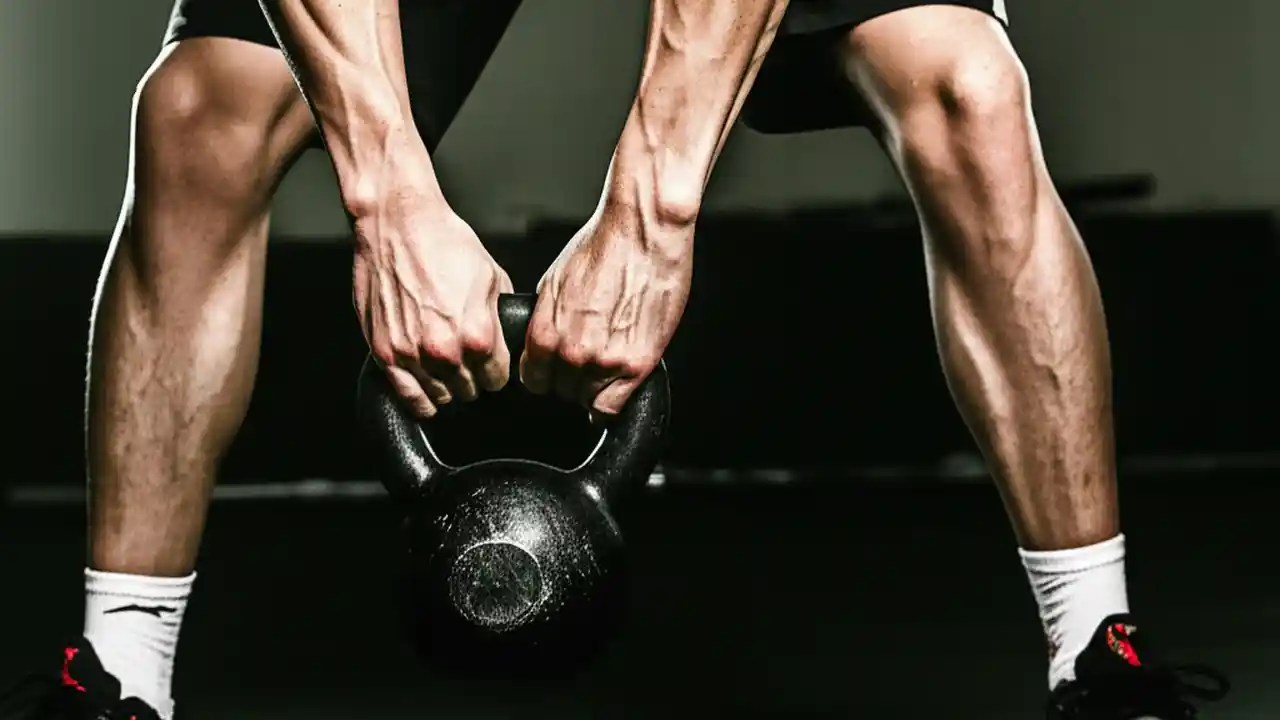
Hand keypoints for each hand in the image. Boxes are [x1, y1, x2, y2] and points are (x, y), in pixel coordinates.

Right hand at [353, 195, 512, 417]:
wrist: (397, 224)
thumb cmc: (444, 243)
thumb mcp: (492, 277)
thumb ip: (499, 317)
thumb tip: (506, 339)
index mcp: (478, 335)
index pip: (496, 381)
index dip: (495, 371)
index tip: (490, 363)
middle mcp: (445, 351)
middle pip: (469, 392)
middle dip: (472, 378)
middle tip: (466, 361)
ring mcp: (412, 355)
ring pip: (439, 397)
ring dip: (446, 387)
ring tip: (445, 369)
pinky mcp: (384, 353)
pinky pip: (406, 396)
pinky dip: (420, 399)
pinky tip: (426, 389)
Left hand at [520, 203, 692, 421]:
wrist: (643, 232)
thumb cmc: (604, 246)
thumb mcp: (555, 283)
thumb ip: (549, 321)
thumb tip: (550, 340)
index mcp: (545, 334)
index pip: (535, 381)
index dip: (548, 376)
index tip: (558, 372)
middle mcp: (570, 353)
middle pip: (563, 392)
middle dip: (573, 380)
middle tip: (590, 360)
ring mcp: (604, 362)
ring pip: (590, 402)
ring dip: (597, 388)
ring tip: (609, 362)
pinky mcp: (636, 364)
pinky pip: (615, 407)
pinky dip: (615, 402)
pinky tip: (619, 384)